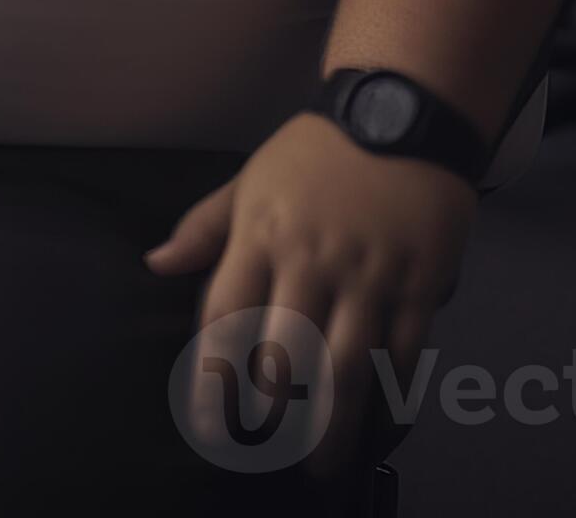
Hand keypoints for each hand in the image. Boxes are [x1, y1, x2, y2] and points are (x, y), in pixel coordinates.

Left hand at [145, 112, 475, 476]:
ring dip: (331, 424)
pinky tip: (377, 420)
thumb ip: (204, 227)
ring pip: (345, 367)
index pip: (224, 319)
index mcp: (260, 235)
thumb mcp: (249, 178)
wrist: (400, 115)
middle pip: (284, 355)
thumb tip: (156, 263)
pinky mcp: (419, 282)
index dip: (213, 377)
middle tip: (269, 449)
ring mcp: (369, 274)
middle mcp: (311, 261)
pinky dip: (390, 392)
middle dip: (273, 412)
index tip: (209, 421)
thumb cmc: (315, 150)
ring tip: (319, 461)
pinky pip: (403, 352)